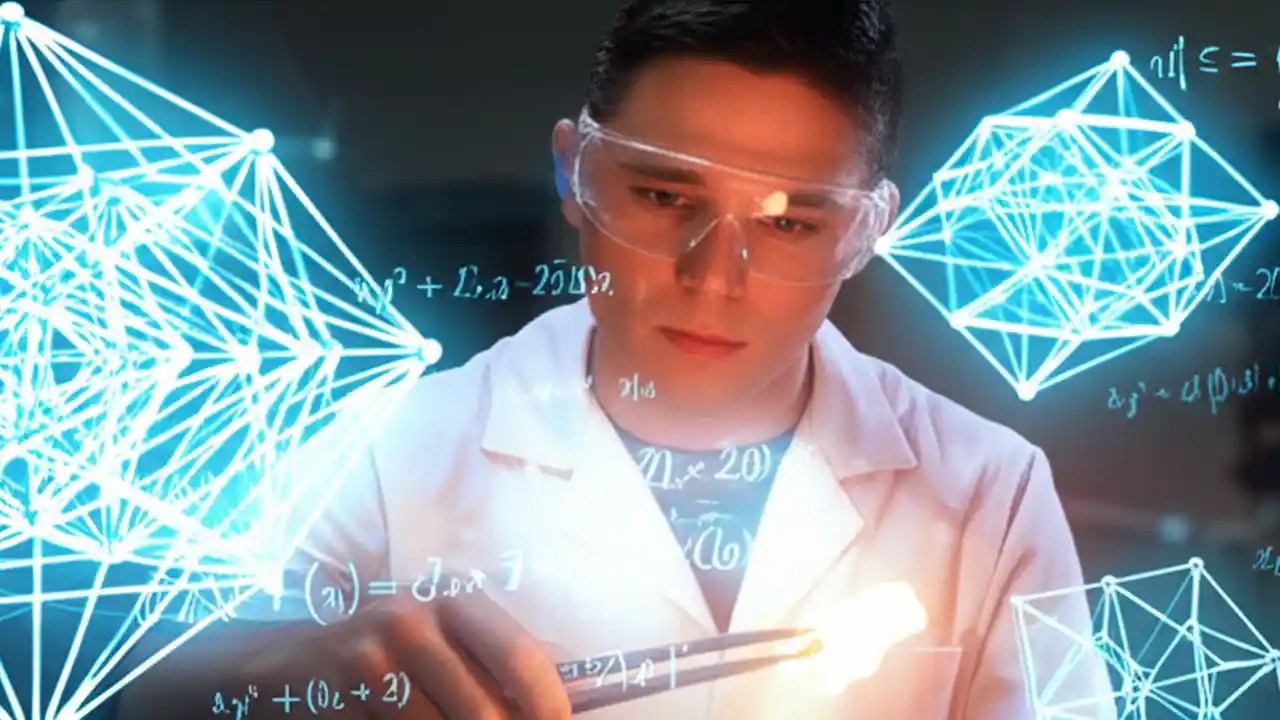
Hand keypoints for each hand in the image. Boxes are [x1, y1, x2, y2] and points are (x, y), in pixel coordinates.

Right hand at [240, 587, 571, 719]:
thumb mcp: (444, 634)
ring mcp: (368, 663)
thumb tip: (580, 683)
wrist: (285, 664)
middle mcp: (410, 623)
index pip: (521, 657)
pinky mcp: (334, 701)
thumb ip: (503, 655)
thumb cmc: (389, 651)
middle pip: (485, 712)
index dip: (549, 706)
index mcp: (451, 601)